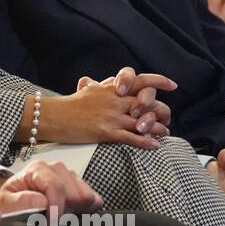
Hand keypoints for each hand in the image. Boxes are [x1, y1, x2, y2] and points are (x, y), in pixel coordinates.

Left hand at [0, 160, 102, 216]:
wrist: (17, 208)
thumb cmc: (13, 205)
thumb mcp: (7, 204)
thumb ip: (22, 202)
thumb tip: (43, 201)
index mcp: (38, 169)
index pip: (56, 187)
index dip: (56, 209)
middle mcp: (56, 169)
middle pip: (74, 193)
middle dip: (63, 212)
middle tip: (51, 223)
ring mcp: (71, 177)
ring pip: (86, 197)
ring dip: (74, 212)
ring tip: (58, 219)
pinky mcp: (81, 188)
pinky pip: (95, 201)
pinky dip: (85, 212)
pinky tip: (70, 217)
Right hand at [41, 66, 174, 149]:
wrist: (52, 116)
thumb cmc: (69, 104)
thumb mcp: (88, 89)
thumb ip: (102, 86)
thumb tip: (109, 82)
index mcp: (111, 89)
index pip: (140, 80)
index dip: (159, 82)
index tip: (172, 86)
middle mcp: (114, 100)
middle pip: (148, 103)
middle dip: (162, 112)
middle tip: (167, 119)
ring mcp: (111, 116)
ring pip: (143, 121)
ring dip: (158, 129)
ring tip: (165, 133)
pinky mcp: (105, 132)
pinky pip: (131, 137)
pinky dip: (146, 142)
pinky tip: (155, 145)